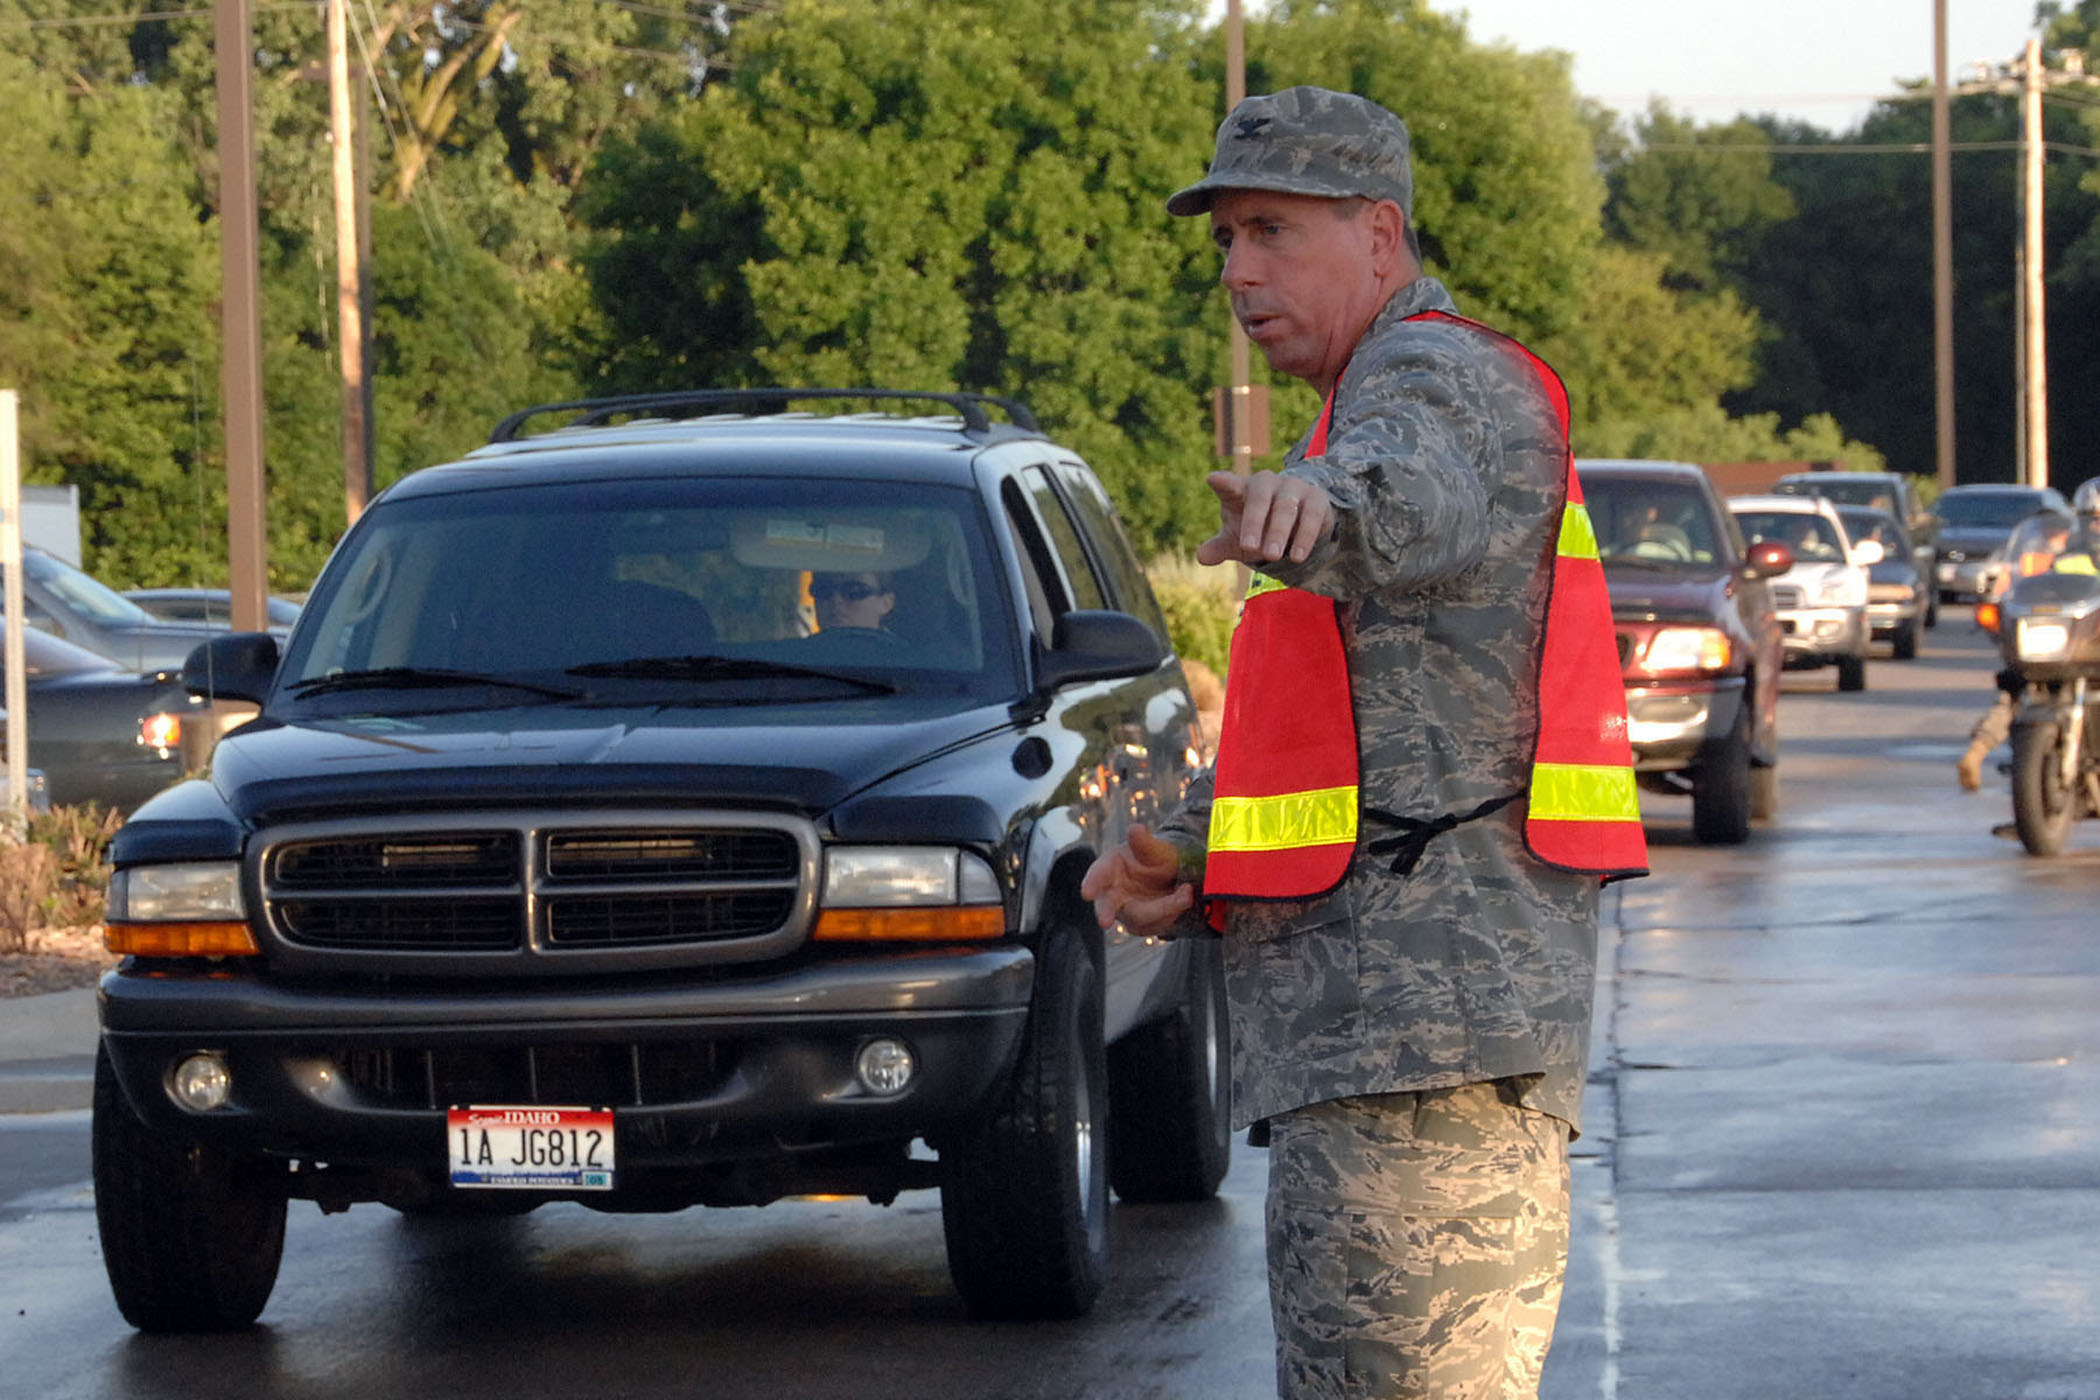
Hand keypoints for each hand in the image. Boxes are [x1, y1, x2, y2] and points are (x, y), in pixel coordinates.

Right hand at [1079, 823, 1194, 937]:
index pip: (1098, 875)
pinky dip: (1170, 916)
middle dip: (1105, 913)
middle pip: (1107, 906)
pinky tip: (1182, 901)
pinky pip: (1153, 927)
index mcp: (1109, 867)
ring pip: (1138, 919)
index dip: (1092, 883)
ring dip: (1163, 910)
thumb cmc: (1156, 858)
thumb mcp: (1155, 848)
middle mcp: (1112, 893)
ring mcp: (1125, 911)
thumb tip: (1136, 829)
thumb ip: (1144, 843)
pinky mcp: (1141, 924)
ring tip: (1185, 894)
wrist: (1174, 876)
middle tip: (1104, 922)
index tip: (1087, 893)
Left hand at [1195, 470, 1334, 566]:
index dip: (1223, 482)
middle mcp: (1266, 482)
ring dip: (1278, 532)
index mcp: (1241, 489)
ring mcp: (1292, 487)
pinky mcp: (1316, 497)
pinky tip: (1297, 557)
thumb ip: (1218, 547)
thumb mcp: (1236, 541)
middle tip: (1250, 548)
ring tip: (1272, 557)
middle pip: (1259, 498)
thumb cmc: (1256, 529)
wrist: (1294, 524)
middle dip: (1253, 523)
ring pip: (1285, 507)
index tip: (1214, 480)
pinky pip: (1311, 515)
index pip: (1229, 484)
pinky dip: (1304, 537)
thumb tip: (1201, 557)